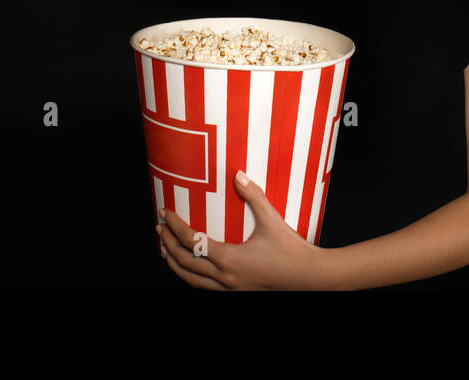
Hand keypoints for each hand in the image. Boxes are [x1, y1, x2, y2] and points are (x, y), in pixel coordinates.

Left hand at [155, 170, 328, 289]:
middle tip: (159, 228)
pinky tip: (191, 269)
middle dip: (167, 244)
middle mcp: (225, 278)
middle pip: (184, 263)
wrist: (309, 278)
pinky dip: (191, 277)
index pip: (191, 242)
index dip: (174, 226)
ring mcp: (229, 289)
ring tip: (165, 250)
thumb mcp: (272, 220)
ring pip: (191, 280)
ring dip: (175, 264)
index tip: (165, 213)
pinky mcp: (236, 292)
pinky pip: (205, 287)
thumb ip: (254, 196)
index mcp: (229, 260)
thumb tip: (237, 175)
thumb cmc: (292, 251)